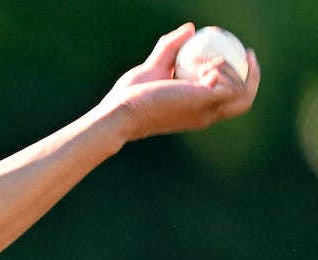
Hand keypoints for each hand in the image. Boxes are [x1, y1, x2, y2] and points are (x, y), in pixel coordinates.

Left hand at [101, 23, 259, 140]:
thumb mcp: (153, 66)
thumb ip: (170, 47)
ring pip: (242, 94)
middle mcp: (206, 114)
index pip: (229, 99)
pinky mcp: (202, 102)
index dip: (242, 78)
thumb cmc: (131, 94)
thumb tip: (190, 28)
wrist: (120, 110)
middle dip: (255, 76)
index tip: (242, 55)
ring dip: (235, 71)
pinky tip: (206, 67)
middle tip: (248, 53)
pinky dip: (224, 71)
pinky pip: (229, 86)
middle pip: (245, 101)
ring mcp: (205, 110)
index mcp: (198, 109)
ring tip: (212, 62)